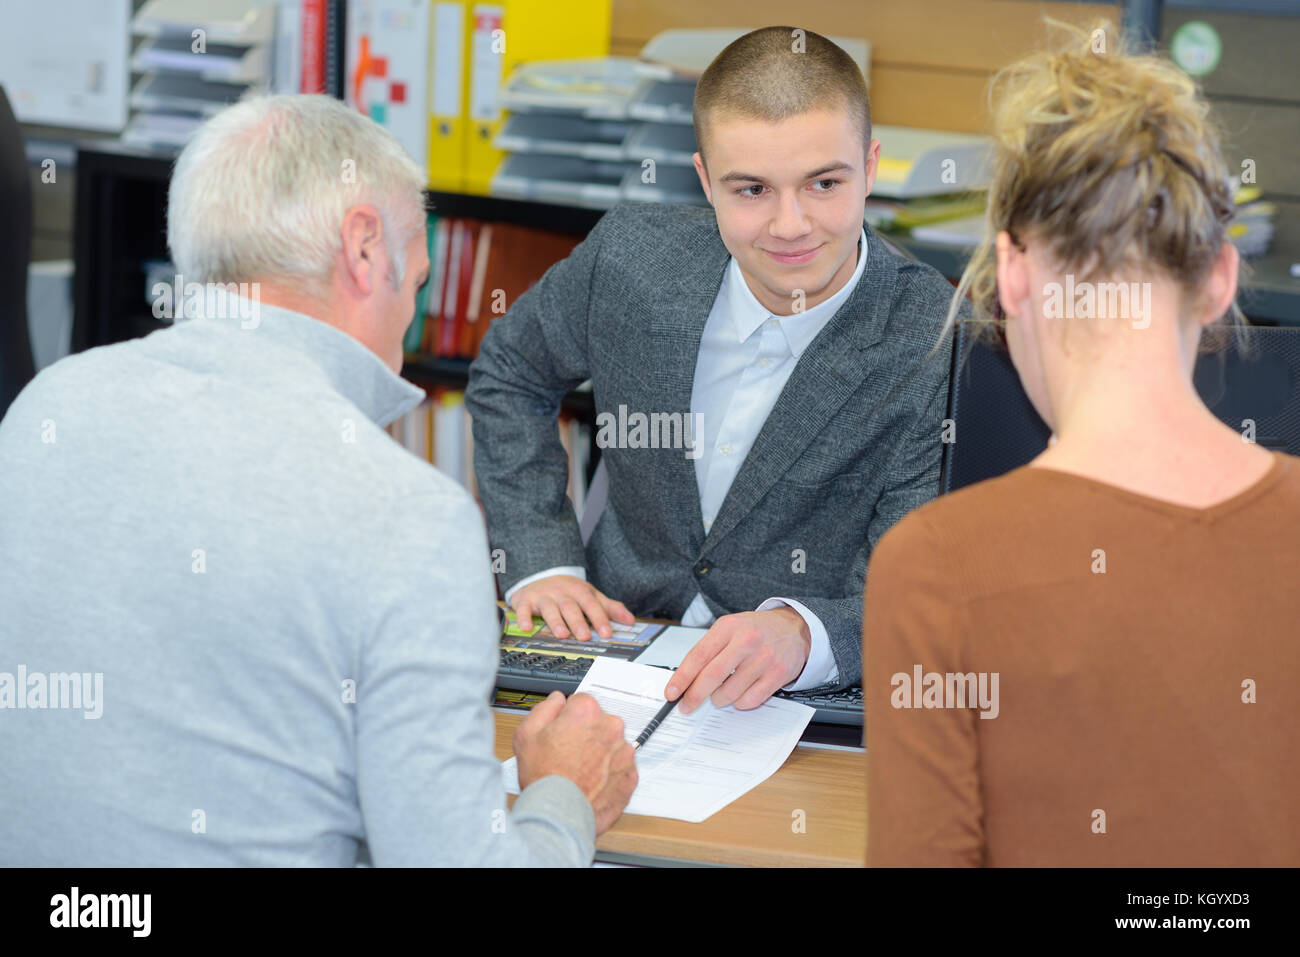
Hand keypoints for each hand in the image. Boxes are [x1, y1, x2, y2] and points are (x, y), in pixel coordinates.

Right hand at [511, 574, 634, 640]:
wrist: (540, 576)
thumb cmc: (569, 591)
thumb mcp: (591, 596)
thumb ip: (610, 608)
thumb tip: (630, 620)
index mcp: (580, 591)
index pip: (592, 604)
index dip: (600, 618)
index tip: (607, 633)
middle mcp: (562, 593)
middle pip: (571, 607)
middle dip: (578, 621)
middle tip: (585, 636)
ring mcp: (543, 596)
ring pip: (550, 608)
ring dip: (556, 622)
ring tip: (562, 635)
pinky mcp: (526, 600)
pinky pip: (523, 609)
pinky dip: (523, 618)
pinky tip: (526, 628)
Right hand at [513, 691, 637, 834]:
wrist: (560, 814)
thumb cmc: (544, 777)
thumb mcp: (526, 734)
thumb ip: (544, 708)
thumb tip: (557, 700)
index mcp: (587, 712)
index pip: (582, 702)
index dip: (569, 717)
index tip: (563, 731)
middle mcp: (610, 727)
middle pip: (599, 722)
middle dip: (587, 733)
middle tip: (569, 754)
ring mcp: (624, 752)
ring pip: (612, 744)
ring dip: (600, 753)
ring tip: (579, 771)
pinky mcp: (631, 774)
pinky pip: (620, 767)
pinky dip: (610, 773)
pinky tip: (592, 782)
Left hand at [665, 607, 810, 713]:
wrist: (795, 628)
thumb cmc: (757, 630)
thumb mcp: (730, 628)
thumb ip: (708, 650)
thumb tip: (686, 679)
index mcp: (728, 627)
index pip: (698, 655)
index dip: (682, 677)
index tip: (672, 693)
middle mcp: (746, 641)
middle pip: (712, 676)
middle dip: (695, 695)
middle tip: (687, 706)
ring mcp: (764, 658)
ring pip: (730, 692)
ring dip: (719, 699)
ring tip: (721, 692)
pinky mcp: (778, 674)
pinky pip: (750, 700)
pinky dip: (740, 702)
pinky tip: (741, 692)